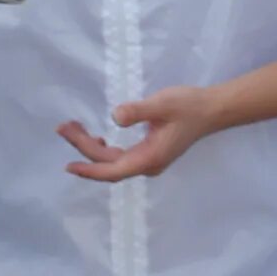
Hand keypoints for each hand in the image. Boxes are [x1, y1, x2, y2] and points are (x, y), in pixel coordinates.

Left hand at [60, 85, 227, 182]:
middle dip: (84, 148)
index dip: (89, 169)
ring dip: (92, 147)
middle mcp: (147, 165)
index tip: (68, 165)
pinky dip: (104, 148)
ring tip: (74, 129)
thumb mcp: (161, 104)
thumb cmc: (188, 106)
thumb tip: (115, 117)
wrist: (212, 110)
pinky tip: (97, 136)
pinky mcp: (150, 153)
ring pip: (113, 160)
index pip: (112, 170)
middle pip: (108, 164)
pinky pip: (121, 156)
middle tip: (64, 127)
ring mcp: (149, 160)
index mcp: (148, 158)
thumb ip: (137, 111)